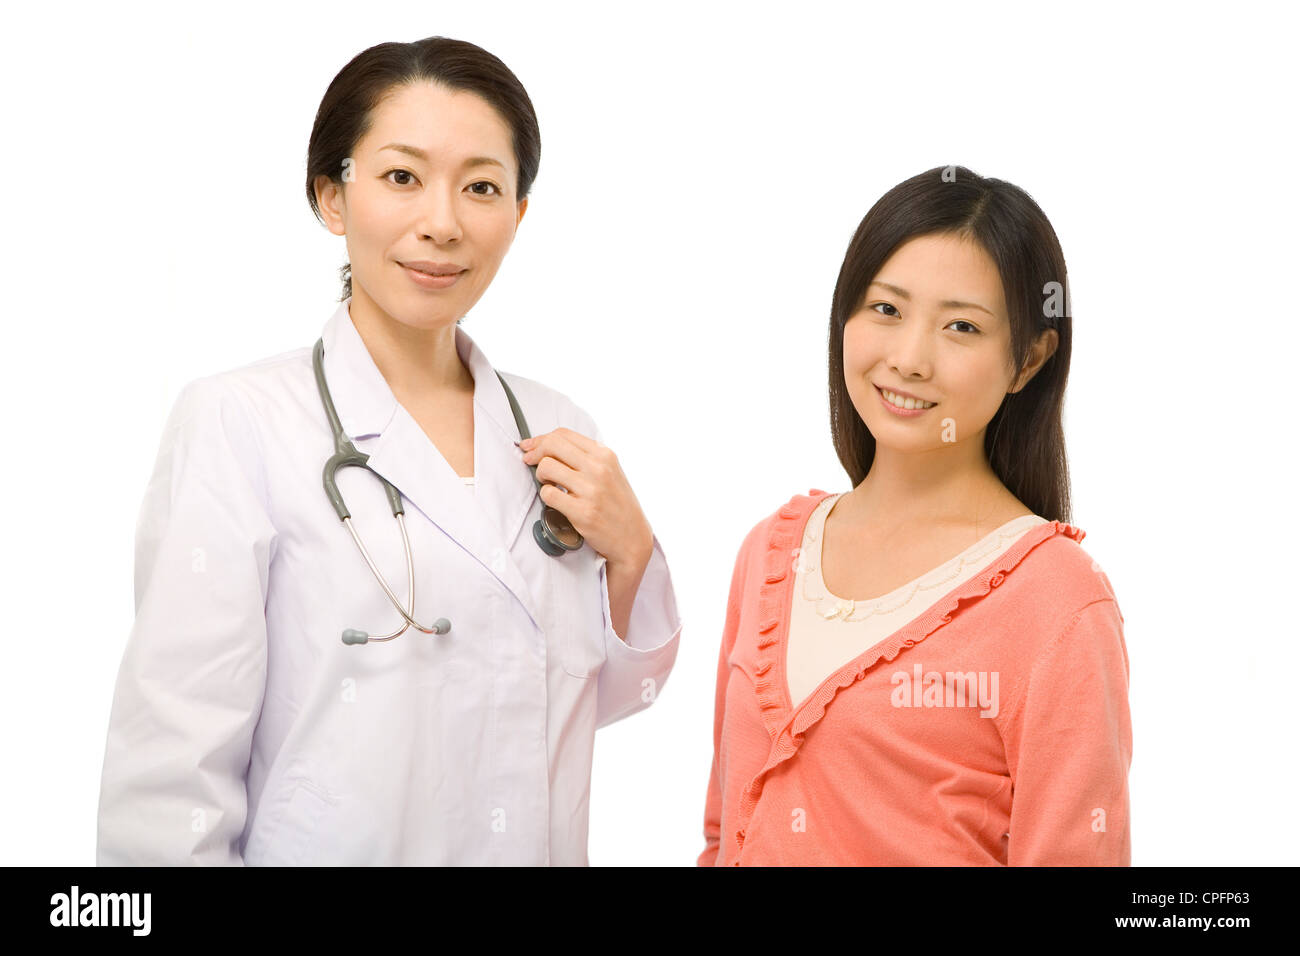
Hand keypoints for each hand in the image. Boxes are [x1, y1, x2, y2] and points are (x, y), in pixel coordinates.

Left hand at [517, 428, 652, 570]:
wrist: (632, 537)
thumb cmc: (618, 504)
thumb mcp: (611, 472)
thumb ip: (586, 457)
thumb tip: (550, 446)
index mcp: (605, 455)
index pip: (564, 434)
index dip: (541, 439)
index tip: (530, 447)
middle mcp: (599, 469)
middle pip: (552, 445)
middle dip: (535, 453)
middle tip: (530, 462)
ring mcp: (591, 490)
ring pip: (546, 467)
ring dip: (540, 475)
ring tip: (548, 484)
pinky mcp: (582, 512)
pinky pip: (548, 494)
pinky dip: (546, 496)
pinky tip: (555, 500)